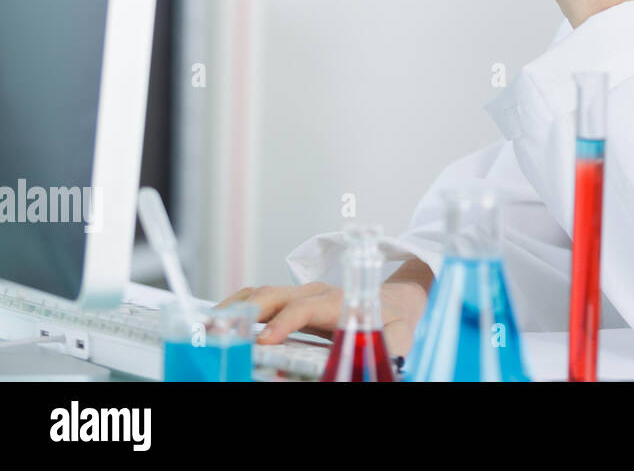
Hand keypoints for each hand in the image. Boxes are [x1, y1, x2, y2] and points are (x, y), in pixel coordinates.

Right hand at [216, 279, 429, 356]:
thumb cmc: (394, 319)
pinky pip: (259, 297)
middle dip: (248, 312)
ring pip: (262, 293)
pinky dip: (236, 306)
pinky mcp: (291, 300)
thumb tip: (382, 367)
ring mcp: (300, 294)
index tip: (266, 342)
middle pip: (275, 295)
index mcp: (339, 301)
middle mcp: (316, 293)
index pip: (306, 307)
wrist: (396, 299)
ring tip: (209, 327)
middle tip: (223, 333)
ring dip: (235, 308)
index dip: (285, 322)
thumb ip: (388, 351)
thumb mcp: (397, 336)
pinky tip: (218, 320)